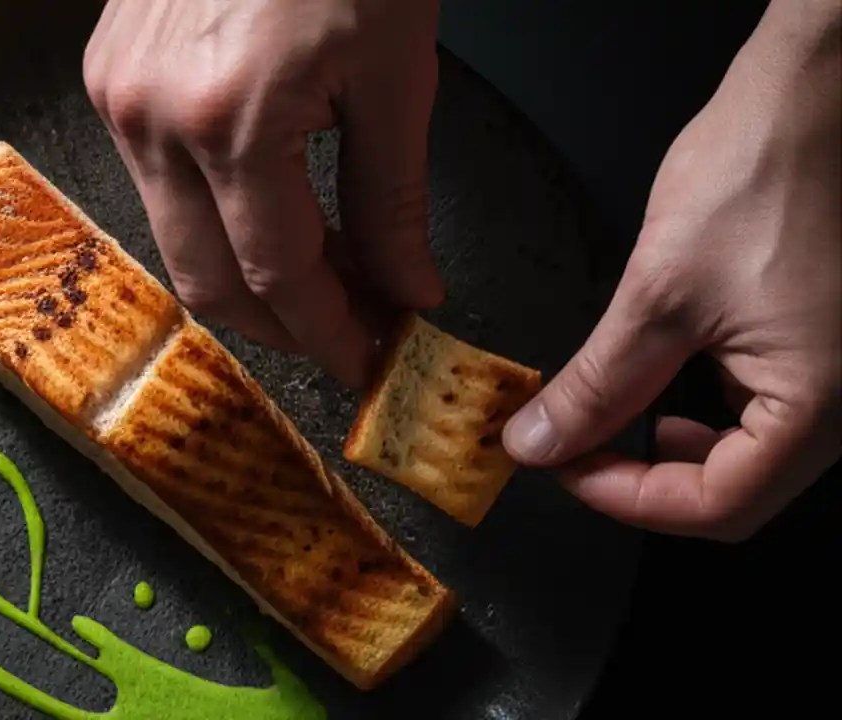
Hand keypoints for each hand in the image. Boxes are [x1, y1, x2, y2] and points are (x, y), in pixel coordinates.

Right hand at [83, 0, 443, 388]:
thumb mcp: (397, 74)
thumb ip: (395, 201)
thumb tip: (407, 293)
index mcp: (232, 121)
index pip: (276, 276)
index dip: (329, 333)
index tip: (368, 362)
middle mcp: (153, 119)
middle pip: (206, 281)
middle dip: (281, 326)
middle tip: (347, 331)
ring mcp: (120, 97)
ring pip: (175, 239)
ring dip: (245, 276)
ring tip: (320, 276)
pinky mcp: (110, 76)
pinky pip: (156, 182)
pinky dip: (214, 217)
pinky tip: (268, 211)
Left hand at [504, 0, 841, 541]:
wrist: (815, 97)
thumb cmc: (760, 178)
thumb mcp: (659, 294)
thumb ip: (599, 383)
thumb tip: (539, 443)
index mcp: (819, 408)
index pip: (716, 507)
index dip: (624, 498)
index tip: (557, 466)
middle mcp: (840, 408)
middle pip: (731, 490)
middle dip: (640, 473)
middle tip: (572, 443)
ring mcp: (833, 378)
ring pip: (741, 451)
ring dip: (663, 439)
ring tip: (602, 407)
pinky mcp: (817, 347)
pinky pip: (755, 405)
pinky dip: (692, 402)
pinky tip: (653, 371)